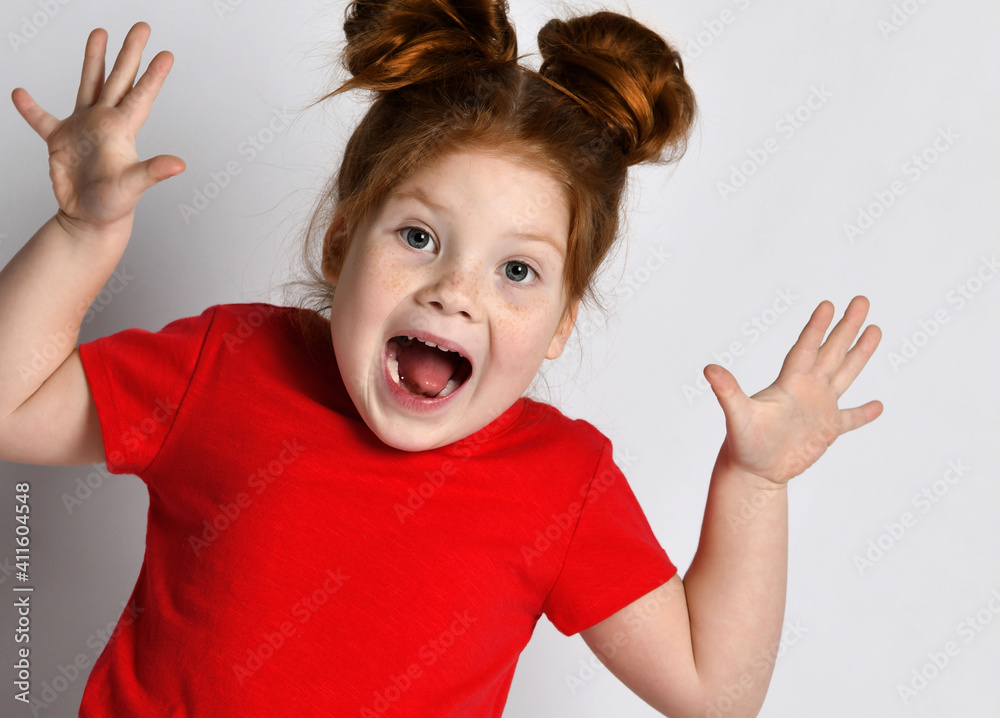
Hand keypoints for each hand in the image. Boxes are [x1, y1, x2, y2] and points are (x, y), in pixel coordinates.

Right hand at [11, 22, 183, 238]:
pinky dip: (30, 108)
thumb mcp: (133, 187)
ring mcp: (82, 128)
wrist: (89, 219)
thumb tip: (179, 164)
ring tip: (98, 33)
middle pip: (118, 78)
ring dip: (93, 60)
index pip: (140, 95)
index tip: (166, 53)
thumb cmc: (114, 206)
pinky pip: (41, 119)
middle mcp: (104, 122)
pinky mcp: (59, 140)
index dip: (153, 75)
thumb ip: (152, 172)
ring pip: (88, 85)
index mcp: (122, 130)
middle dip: (129, 52)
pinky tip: (19, 93)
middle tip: (141, 26)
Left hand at [703, 295, 882, 486]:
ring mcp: (819, 408)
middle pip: (831, 351)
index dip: (817, 328)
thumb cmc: (742, 443)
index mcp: (789, 384)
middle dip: (847, 327)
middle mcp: (806, 389)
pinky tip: (878, 405)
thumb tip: (709, 369)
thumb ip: (727, 391)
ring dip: (860, 353)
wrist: (752, 471)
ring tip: (875, 330)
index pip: (806, 349)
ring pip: (844, 374)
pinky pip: (850, 419)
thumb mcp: (738, 415)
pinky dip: (863, 413)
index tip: (829, 305)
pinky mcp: (826, 431)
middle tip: (861, 301)